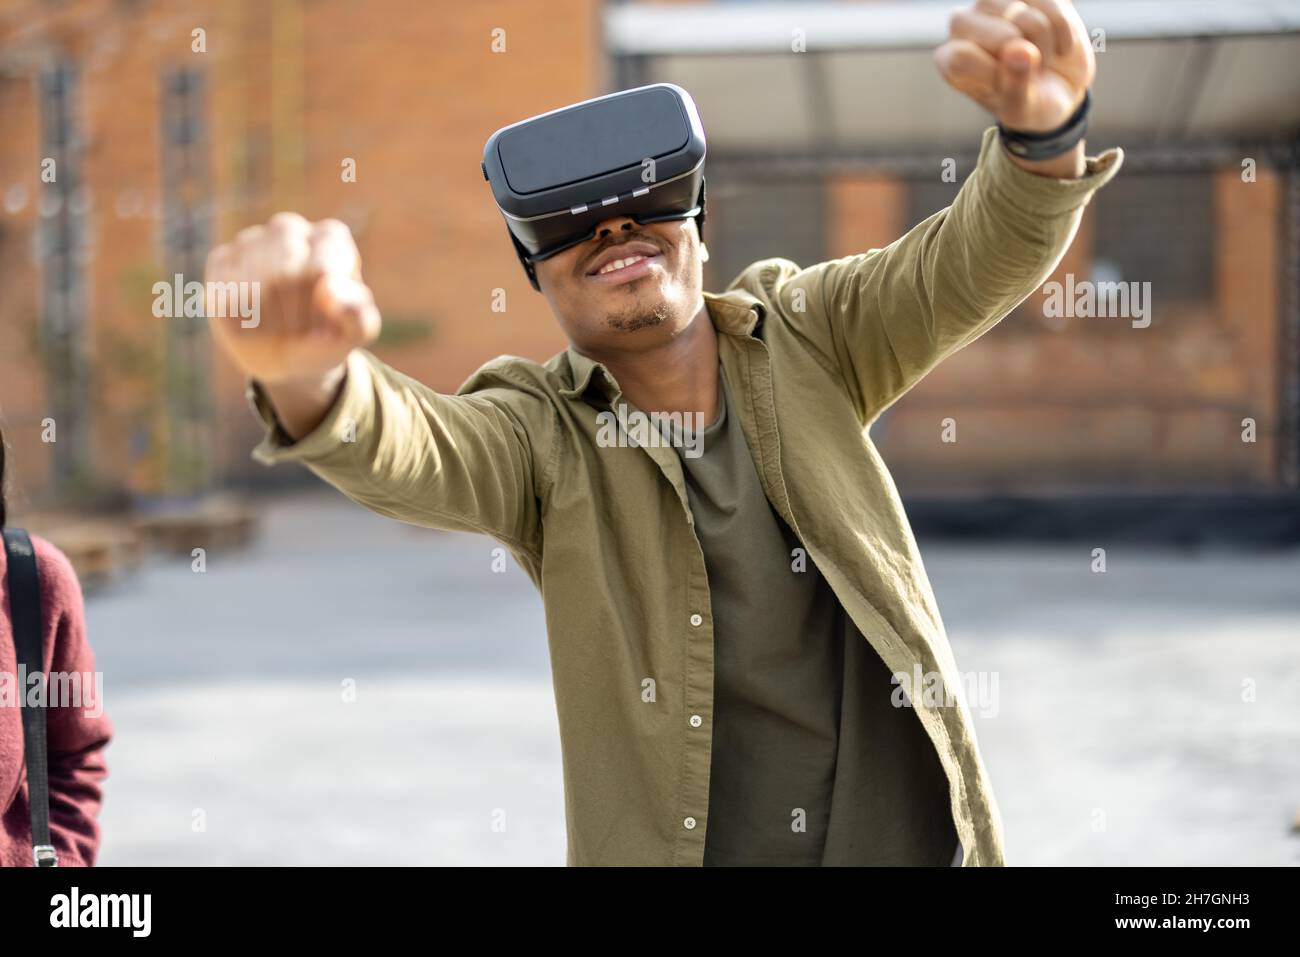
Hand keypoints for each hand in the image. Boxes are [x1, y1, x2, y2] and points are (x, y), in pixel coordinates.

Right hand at [204, 212, 379, 388]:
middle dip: (292, 316)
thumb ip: (357, 316)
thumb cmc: (328, 337)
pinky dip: (239, 322)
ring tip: (279, 328)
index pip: (320, 269)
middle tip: (300, 331)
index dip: (319, 309)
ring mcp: (252, 240)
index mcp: (330, 238)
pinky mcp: (221, 260)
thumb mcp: (355, 334)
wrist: (290, 357)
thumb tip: (327, 288)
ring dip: (266, 322)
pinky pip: (223, 293)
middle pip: (282, 273)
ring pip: (249, 284)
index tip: (326, 325)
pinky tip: (252, 326)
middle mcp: (289, 229)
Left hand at [935, 0, 1093, 132]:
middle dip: (1025, 58)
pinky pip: (1050, 4)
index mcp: (951, 60)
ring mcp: (993, 4)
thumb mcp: (1021, 107)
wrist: (1059, 87)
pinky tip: (1058, 44)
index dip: (994, 73)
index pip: (962, 58)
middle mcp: (964, 26)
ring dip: (1044, 44)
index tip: (1005, 86)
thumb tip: (1021, 51)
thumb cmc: (1029, 103)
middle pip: (998, 36)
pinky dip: (1062, 29)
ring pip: (1023, 16)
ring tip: (1043, 59)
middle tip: (1031, 73)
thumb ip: (1015, 85)